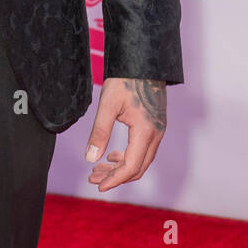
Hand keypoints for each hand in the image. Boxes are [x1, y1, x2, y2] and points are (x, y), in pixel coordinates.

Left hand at [84, 77, 165, 191]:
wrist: (144, 61)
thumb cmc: (125, 79)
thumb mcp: (107, 105)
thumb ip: (99, 132)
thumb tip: (89, 159)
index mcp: (145, 131)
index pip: (131, 167)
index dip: (114, 179)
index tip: (98, 186)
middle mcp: (156, 134)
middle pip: (137, 168)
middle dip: (115, 176)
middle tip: (93, 178)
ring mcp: (158, 130)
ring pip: (141, 160)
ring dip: (120, 168)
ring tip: (98, 169)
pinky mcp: (155, 125)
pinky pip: (143, 150)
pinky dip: (128, 157)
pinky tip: (113, 156)